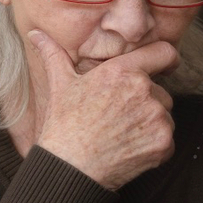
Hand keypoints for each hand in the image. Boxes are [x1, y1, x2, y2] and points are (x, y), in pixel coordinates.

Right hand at [28, 30, 176, 189]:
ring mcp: (156, 118)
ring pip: (164, 117)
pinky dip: (153, 146)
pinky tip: (128, 149)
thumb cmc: (63, 127)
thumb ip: (53, 54)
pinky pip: (166, 140)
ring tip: (120, 135)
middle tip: (118, 118)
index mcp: (122, 72)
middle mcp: (144, 91)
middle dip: (146, 103)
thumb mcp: (59, 85)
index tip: (165, 67)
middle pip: (161, 92)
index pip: (164, 53)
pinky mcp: (162, 143)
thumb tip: (35, 34)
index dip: (165, 60)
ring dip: (150, 125)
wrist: (69, 169)